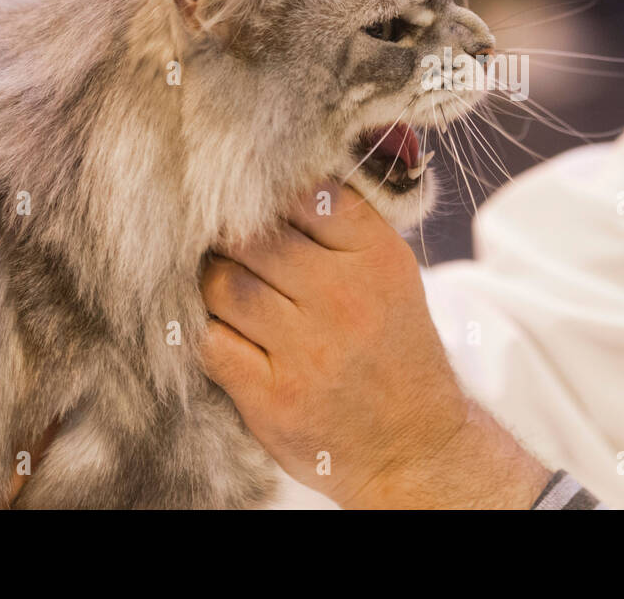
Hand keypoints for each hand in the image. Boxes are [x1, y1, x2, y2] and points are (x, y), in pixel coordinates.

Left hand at [200, 182, 550, 508]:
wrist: (413, 444)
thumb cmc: (394, 349)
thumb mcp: (393, 276)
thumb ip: (344, 227)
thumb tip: (277, 179)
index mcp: (376, 257)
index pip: (303, 196)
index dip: (271, 199)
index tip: (259, 210)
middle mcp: (344, 297)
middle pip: (252, 239)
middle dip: (231, 242)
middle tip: (227, 251)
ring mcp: (308, 349)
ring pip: (223, 287)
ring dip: (213, 287)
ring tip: (227, 294)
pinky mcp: (274, 397)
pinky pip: (211, 343)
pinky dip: (210, 335)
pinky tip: (229, 337)